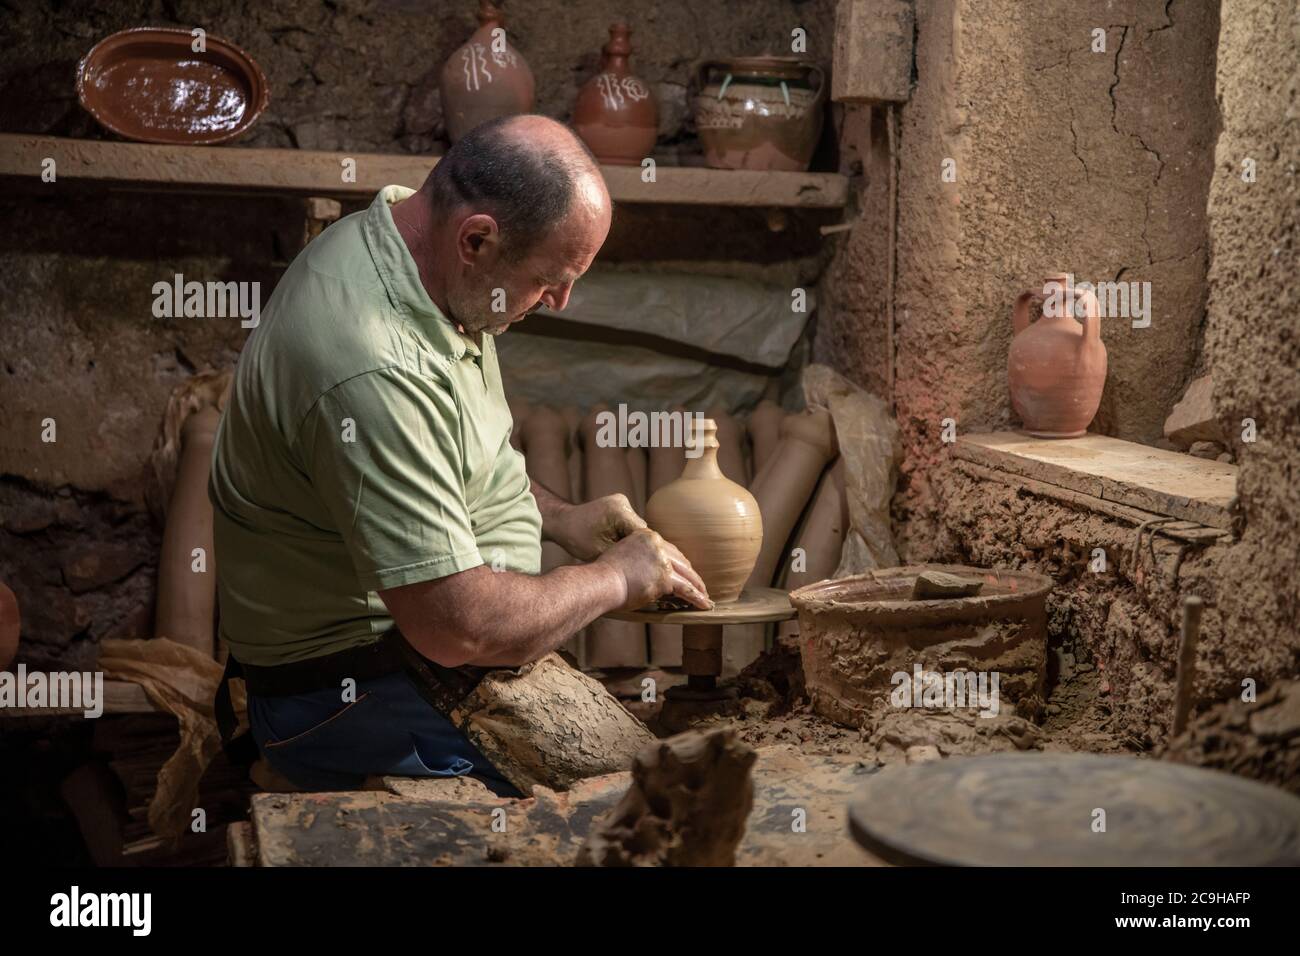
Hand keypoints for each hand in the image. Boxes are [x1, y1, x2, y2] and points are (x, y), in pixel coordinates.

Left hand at [551, 494, 645, 560]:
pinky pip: (631, 524)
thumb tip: (642, 565)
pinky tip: (622, 547)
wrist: (562, 522)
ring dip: (633, 541)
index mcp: (618, 511)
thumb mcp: (600, 551)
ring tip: (628, 557)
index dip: (643, 552)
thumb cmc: (576, 538)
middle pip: (641, 531)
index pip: (642, 535)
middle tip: (637, 566)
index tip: (643, 567)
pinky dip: (628, 536)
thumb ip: (623, 555)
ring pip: (637, 528)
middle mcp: (623, 503)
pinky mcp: (620, 506)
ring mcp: (622, 502)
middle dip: (638, 547)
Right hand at [597, 528, 712, 611]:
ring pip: (686, 575)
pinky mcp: (665, 577)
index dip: (678, 563)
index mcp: (646, 536)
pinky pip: (686, 589)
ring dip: (698, 587)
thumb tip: (646, 572)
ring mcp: (662, 560)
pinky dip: (697, 598)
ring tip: (705, 596)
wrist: (601, 581)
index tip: (684, 571)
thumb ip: (637, 558)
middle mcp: (657, 544)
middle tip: (698, 584)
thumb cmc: (604, 574)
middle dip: (691, 574)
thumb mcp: (621, 555)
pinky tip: (705, 604)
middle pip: (681, 561)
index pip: (669, 550)